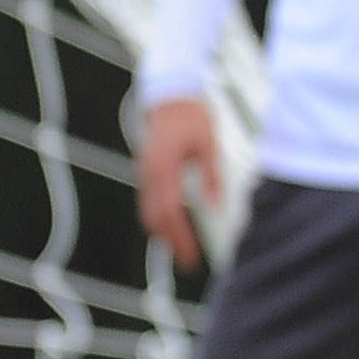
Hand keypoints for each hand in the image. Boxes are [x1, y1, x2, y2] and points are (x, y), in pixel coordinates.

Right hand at [137, 95, 221, 272]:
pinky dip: (158, 219)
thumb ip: (211, 177)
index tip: (192, 257)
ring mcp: (145, 173)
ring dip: (162, 233)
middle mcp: (150, 174)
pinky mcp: (146, 172)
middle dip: (170, 243)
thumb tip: (214, 208)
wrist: (169, 94)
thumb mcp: (209, 145)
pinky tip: (172, 227)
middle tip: (188, 263)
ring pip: (148, 213)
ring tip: (180, 249)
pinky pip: (148, 202)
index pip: (171, 213)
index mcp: (165, 168)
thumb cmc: (192, 116)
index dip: (181, 238)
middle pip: (155, 219)